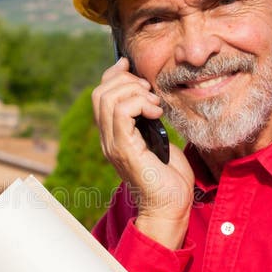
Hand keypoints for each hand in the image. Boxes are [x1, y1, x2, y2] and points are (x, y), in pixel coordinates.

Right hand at [92, 57, 193, 248]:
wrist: (170, 205)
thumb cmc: (169, 177)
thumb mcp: (158, 140)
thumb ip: (149, 121)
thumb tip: (150, 98)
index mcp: (113, 135)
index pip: (100, 94)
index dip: (113, 74)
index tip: (131, 66)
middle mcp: (107, 139)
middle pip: (100, 93)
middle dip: (126, 81)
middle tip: (150, 92)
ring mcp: (113, 144)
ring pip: (108, 99)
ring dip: (135, 92)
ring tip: (155, 105)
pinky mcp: (124, 149)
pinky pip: (121, 112)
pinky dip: (140, 103)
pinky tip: (155, 113)